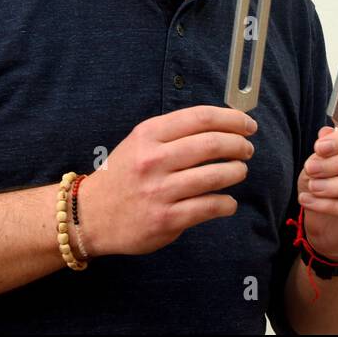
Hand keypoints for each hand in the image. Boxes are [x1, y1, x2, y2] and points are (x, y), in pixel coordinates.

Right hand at [82, 104, 257, 256]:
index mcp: (148, 134)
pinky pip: (209, 207)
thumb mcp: (139, 142)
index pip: (200, 118)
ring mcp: (160, 191)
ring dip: (236, 171)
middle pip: (212, 144)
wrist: (90, 215)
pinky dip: (226, 203)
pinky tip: (227, 202)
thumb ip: (173, 133)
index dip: (231, 119)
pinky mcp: (167, 219)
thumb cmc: (122, 175)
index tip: (247, 124)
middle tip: (247, 149)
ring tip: (239, 171)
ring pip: (215, 175)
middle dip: (239, 145)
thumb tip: (220, 126)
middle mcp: (154, 160)